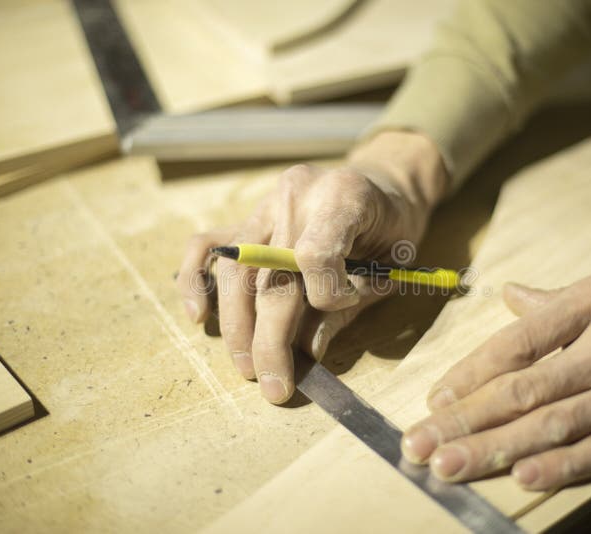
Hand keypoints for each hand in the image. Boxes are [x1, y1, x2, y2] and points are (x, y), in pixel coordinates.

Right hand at [177, 132, 447, 403]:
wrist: (384, 182)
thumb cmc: (394, 228)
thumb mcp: (390, 266)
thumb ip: (349, 304)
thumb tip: (306, 353)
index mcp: (341, 196)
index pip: (314, 254)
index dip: (327, 294)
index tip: (346, 306)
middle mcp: (296, 194)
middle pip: (268, 275)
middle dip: (268, 340)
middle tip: (273, 388)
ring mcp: (266, 202)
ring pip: (234, 269)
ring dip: (237, 325)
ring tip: (247, 367)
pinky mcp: (247, 215)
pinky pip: (207, 245)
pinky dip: (196, 280)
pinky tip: (199, 316)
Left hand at [401, 265, 590, 489]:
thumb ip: (561, 300)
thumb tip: (510, 298)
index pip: (519, 342)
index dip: (471, 372)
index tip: (435, 397)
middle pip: (526, 388)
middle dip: (467, 420)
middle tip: (420, 444)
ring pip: (557, 424)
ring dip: (498, 449)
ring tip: (450, 467)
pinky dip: (566, 466)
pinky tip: (524, 476)